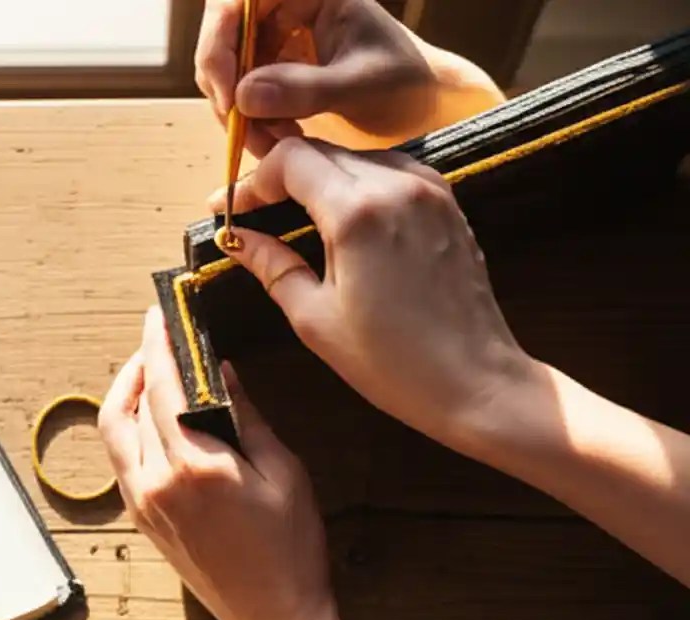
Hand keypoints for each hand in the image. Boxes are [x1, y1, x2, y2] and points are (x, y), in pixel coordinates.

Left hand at [99, 308, 367, 619]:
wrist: (272, 617)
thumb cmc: (291, 548)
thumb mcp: (283, 472)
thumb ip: (245, 415)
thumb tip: (221, 369)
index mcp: (195, 467)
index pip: (162, 387)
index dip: (157, 344)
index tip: (156, 313)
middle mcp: (156, 483)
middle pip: (128, 405)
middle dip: (139, 363)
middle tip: (158, 336)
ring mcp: (142, 503)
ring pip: (113, 432)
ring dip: (126, 393)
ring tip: (151, 369)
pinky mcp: (141, 518)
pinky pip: (121, 458)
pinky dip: (129, 425)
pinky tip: (153, 413)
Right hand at [195, 0, 502, 153]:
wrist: (423, 108)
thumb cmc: (406, 85)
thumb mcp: (362, 87)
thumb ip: (305, 89)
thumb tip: (243, 96)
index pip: (242, 0)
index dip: (221, 41)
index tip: (228, 94)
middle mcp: (286, 8)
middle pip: (224, 33)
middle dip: (224, 83)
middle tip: (240, 128)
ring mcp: (277, 38)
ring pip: (227, 66)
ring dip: (235, 109)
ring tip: (268, 143)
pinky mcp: (273, 68)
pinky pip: (241, 91)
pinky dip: (249, 121)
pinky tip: (274, 141)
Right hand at [214, 137, 535, 451]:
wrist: (476, 381)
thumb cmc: (392, 362)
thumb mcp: (314, 319)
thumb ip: (272, 266)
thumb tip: (237, 239)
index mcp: (358, 214)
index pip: (290, 159)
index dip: (253, 181)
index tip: (231, 210)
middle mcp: (397, 186)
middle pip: (321, 150)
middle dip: (279, 176)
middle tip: (252, 212)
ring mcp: (428, 189)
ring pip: (354, 156)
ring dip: (317, 177)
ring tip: (291, 214)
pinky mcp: (446, 201)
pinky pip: (389, 171)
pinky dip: (355, 183)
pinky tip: (340, 218)